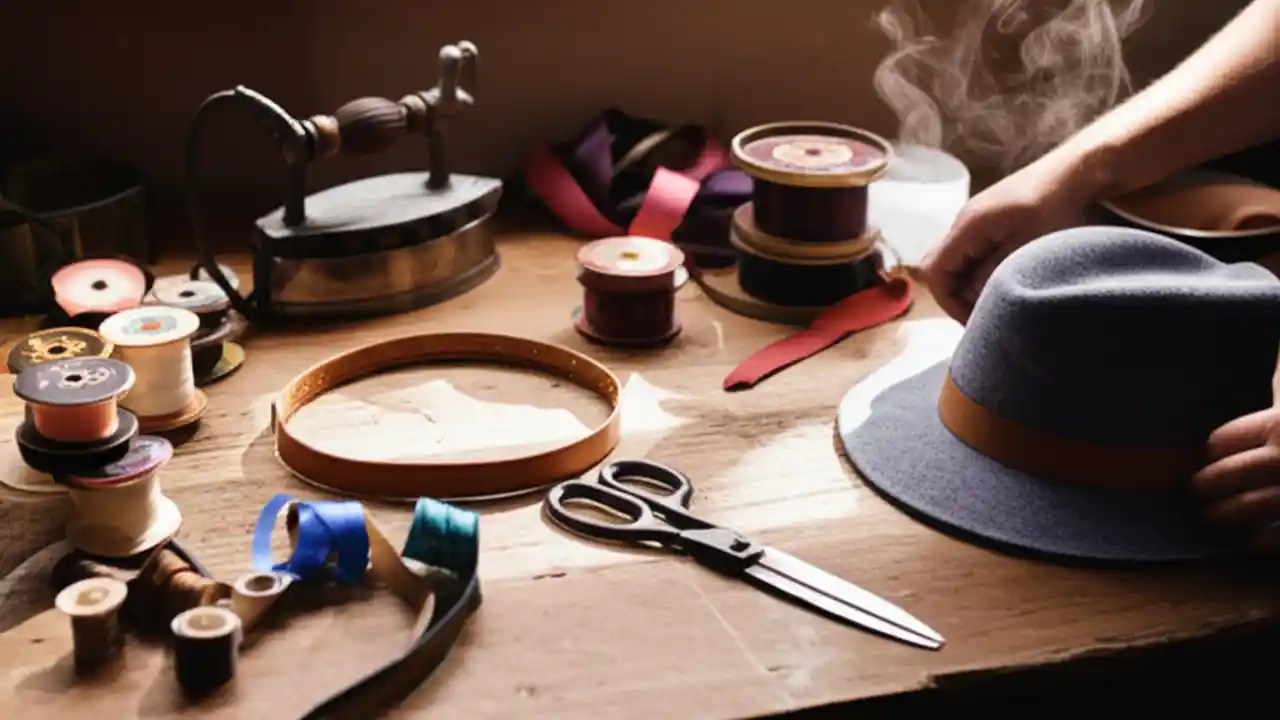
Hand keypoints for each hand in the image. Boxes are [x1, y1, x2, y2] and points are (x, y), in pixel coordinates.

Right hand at [919, 151, 1103, 323]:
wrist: (1089, 167)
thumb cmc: (1061, 208)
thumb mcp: (1029, 251)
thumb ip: (994, 276)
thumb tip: (975, 298)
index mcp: (968, 226)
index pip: (935, 272)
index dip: (950, 303)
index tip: (978, 323)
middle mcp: (968, 219)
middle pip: (947, 267)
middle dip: (964, 296)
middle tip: (995, 317)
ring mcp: (984, 216)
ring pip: (966, 260)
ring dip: (980, 283)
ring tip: (1009, 300)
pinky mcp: (1002, 216)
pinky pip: (982, 249)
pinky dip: (992, 269)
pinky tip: (1019, 277)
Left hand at [1191, 361, 1279, 555]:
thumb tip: (1276, 345)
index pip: (1226, 439)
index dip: (1215, 447)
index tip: (1207, 452)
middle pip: (1232, 474)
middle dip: (1211, 482)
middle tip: (1197, 488)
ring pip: (1254, 506)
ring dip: (1230, 512)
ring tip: (1214, 516)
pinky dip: (1269, 542)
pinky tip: (1252, 545)